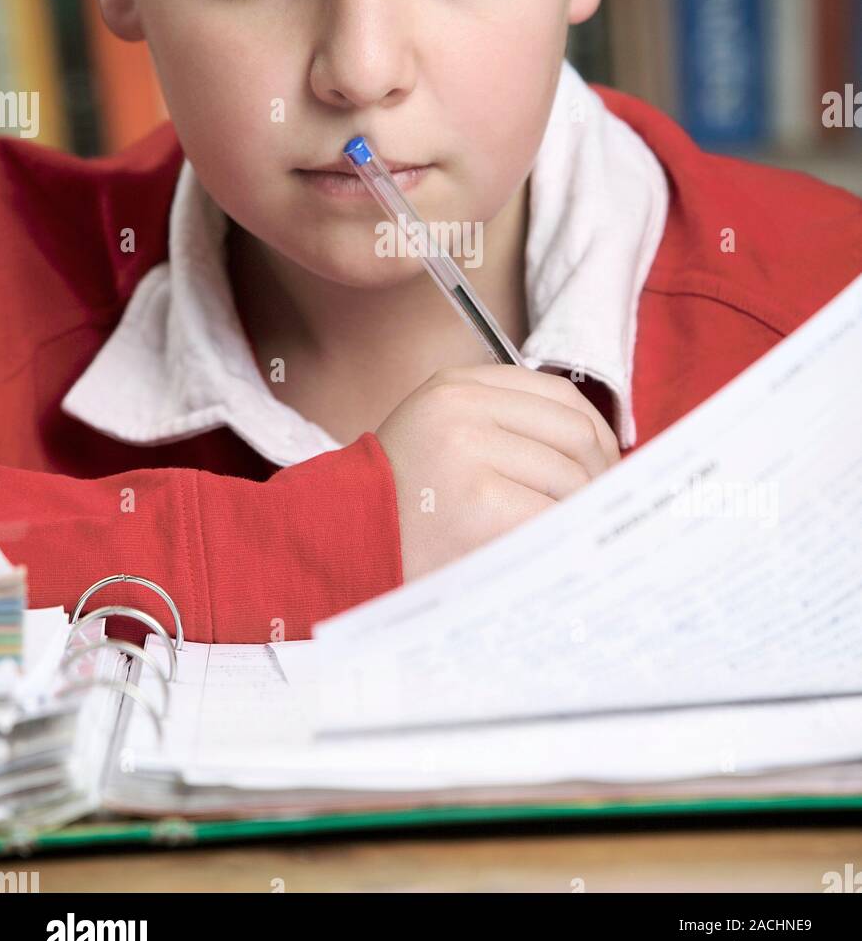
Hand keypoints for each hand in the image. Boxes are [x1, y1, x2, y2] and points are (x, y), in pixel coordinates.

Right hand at [374, 363, 620, 580]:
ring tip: (570, 538)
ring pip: (570, 478)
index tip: (604, 468)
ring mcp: (469, 453)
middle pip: (573, 434)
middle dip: (599, 477)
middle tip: (600, 511)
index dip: (596, 434)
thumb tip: (600, 455)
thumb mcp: (442, 438)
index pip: (559, 395)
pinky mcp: (479, 504)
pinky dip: (564, 539)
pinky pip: (552, 516)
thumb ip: (505, 429)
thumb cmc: (400, 505)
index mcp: (457, 386)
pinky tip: (552, 555)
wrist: (337, 549)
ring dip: (581, 514)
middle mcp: (462, 408)